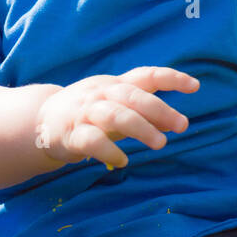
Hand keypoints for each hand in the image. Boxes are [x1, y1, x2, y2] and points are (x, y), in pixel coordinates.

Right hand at [35, 67, 198, 169]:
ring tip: (160, 144)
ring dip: (140, 129)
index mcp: (115, 84)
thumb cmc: (89, 112)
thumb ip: (144, 110)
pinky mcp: (70, 134)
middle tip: (182, 126)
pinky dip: (109, 151)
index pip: (146, 75)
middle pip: (133, 96)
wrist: (41, 121)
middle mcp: (101, 94)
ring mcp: (85, 113)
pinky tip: (123, 161)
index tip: (195, 86)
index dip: (171, 78)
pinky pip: (91, 141)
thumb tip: (176, 121)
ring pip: (115, 116)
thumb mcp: (117, 104)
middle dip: (160, 110)